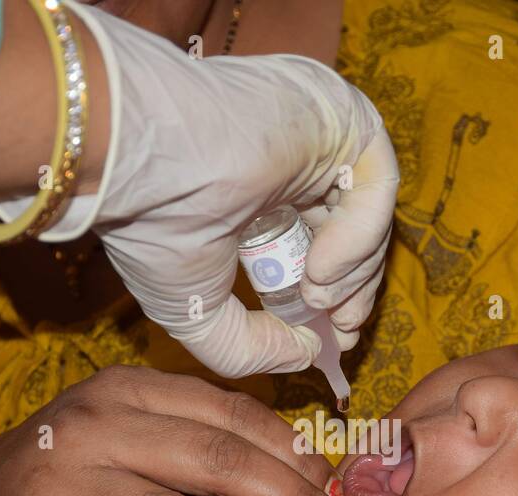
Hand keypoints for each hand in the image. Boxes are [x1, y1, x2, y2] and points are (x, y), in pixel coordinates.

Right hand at [0, 367, 358, 495]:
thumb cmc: (68, 475)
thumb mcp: (127, 436)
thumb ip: (200, 443)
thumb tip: (309, 474)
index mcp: (123, 393)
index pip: (227, 414)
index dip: (292, 451)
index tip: (337, 488)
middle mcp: (90, 431)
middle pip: (210, 458)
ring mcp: (56, 490)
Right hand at [10, 3, 399, 377]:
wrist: (139, 166)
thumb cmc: (155, 230)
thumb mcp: (203, 317)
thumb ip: (256, 349)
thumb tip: (309, 355)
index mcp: (261, 195)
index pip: (321, 247)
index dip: (334, 299)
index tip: (334, 339)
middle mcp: (294, 162)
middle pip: (355, 235)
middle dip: (353, 292)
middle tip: (341, 329)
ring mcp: (320, 135)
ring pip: (371, 216)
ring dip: (355, 272)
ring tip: (318, 297)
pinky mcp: (341, 116)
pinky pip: (378, 184)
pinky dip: (361, 237)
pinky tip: (322, 269)